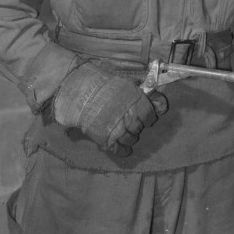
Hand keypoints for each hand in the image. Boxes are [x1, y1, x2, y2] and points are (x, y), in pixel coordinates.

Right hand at [51, 62, 168, 155]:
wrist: (75, 88)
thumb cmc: (97, 82)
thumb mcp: (124, 82)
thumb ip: (141, 90)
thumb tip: (158, 102)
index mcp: (136, 100)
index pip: (152, 112)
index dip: (151, 115)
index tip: (148, 116)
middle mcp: (130, 115)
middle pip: (141, 126)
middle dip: (138, 125)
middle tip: (131, 123)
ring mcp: (118, 127)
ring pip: (131, 138)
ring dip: (130, 137)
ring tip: (126, 134)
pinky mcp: (105, 137)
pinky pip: (119, 149)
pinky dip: (123, 151)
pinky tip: (124, 150)